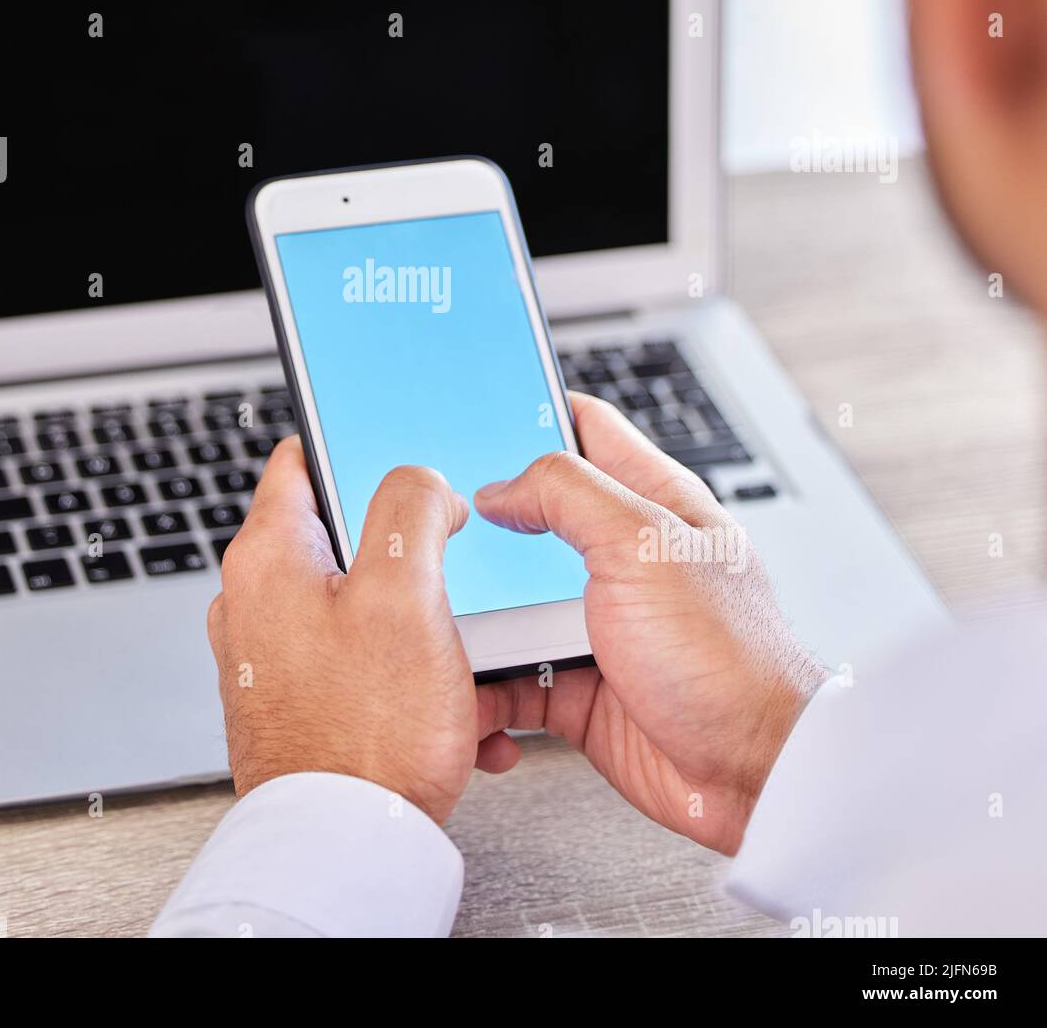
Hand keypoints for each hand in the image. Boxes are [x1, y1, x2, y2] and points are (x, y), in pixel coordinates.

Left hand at [208, 436, 478, 823]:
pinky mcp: (297, 697)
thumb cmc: (366, 736)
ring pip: (359, 600)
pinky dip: (403, 666)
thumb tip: (420, 481)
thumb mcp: (405, 595)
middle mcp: (254, 602)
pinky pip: (358, 657)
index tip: (398, 456)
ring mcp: (273, 654)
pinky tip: (445, 700)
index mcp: (267, 558)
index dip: (356, 445)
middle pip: (340, 532)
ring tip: (455, 652)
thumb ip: (411, 510)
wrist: (344, 849)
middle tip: (449, 567)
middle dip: (405, 547)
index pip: (300, 458)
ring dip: (416, 616)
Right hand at [474, 392, 826, 854]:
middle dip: (482, 522)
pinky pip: (509, 674)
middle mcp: (624, 559)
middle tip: (436, 521)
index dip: (531, 410)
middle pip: (531, 517)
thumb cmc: (732, 662)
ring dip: (473, 612)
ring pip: (509, 600)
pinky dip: (481, 683)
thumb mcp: (644, 545)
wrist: (754, 780)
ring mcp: (599, 623)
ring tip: (438, 612)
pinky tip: (466, 685)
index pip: (585, 428)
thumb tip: (500, 486)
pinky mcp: (578, 685)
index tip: (477, 409)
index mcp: (652, 503)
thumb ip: (567, 494)